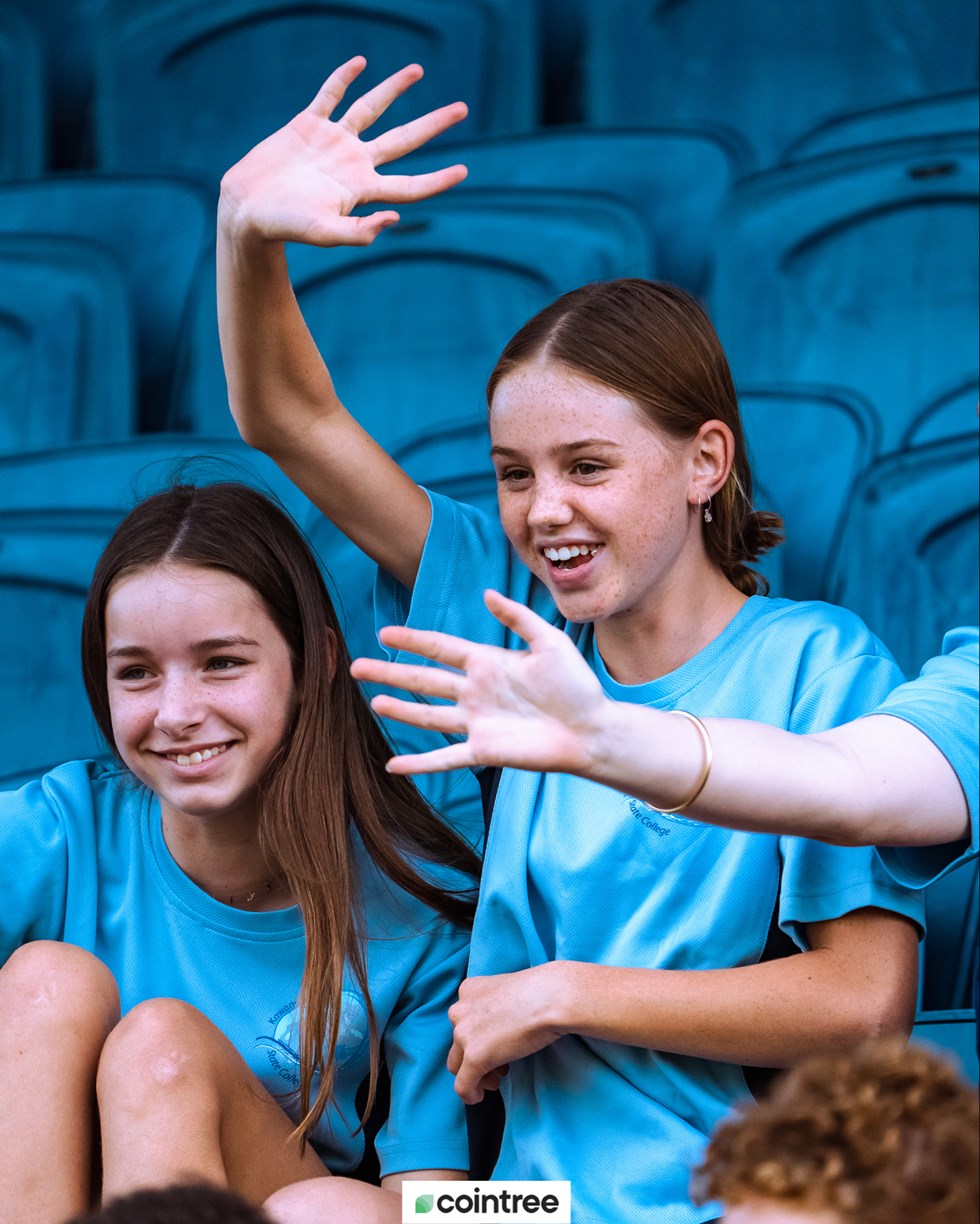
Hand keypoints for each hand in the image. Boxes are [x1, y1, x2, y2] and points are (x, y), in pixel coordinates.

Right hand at [219, 57, 467, 246]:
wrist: (247, 209)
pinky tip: (359, 63)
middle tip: (462, 109)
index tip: (464, 171)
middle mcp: (354, 162)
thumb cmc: (285, 226)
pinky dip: (343, 78)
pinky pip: (330, 95)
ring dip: (394, 88)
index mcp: (363, 189)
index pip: (410, 185)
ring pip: (371, 109)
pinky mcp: (307, 125)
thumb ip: (358, 232)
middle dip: (433, 124)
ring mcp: (332, 141)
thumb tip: (393, 219)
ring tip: (418, 71)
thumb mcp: (323, 233)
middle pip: (403, 139)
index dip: (438, 180)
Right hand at [350, 590, 610, 774]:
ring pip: (427, 715)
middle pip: (423, 679)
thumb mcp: (551, 642)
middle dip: (390, 673)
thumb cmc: (578, 686)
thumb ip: (518, 619)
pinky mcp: (484, 752)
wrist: (593, 730)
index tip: (384, 633)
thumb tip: (487, 594)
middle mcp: (476, 692)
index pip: (440, 648)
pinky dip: (418, 763)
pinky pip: (444, 758)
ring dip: (400, 710)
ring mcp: (477, 723)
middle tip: (356, 666)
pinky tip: (392, 766)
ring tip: (373, 703)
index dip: (412, 641)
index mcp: (488, 663)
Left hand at [447, 966, 564, 1103]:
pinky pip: (463, 1085)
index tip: (497, 1044)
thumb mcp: (508, 992)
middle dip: (476, 1056)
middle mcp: (459, 1011)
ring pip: (457, 1065)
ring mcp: (464, 1034)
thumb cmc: (540, 992)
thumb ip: (495, 1007)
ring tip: (497, 1077)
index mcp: (468, 990)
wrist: (550, 998)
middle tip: (499, 1065)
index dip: (479, 1037)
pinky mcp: (474, 1057)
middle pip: (458, 1044)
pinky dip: (470, 1094)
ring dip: (475, 1075)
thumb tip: (499, 1030)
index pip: (463, 1021)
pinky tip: (479, 1097)